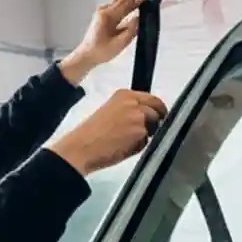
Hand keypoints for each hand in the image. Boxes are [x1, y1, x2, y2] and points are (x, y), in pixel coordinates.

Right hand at [46, 89, 167, 175]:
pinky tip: (125, 147)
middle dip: (156, 121)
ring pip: (155, 126)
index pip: (152, 99)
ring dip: (147, 134)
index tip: (158, 116)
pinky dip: (140, 145)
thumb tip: (145, 117)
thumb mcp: (110, 110)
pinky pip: (148, 140)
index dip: (157, 110)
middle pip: (158, 110)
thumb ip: (129, 109)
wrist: (83, 146)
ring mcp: (139, 116)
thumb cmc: (92, 133)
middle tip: (147, 132)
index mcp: (124, 94)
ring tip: (127, 140)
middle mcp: (133, 102)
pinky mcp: (141, 131)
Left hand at [59, 0, 159, 85]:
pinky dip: (129, 1)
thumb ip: (131, 29)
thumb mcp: (120, 43)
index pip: (127, 0)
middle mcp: (105, 10)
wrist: (86, 55)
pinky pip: (119, 6)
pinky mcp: (105, 16)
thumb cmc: (101, 51)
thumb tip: (140, 16)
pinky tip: (137, 1)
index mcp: (108, 16)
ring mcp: (104, 12)